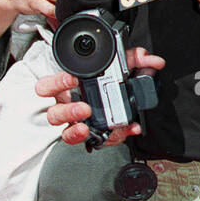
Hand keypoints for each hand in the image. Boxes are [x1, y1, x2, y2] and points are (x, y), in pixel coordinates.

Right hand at [37, 46, 167, 145]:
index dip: (56, 83)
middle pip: (54, 115)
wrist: (112, 97)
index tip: (72, 79)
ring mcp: (77, 124)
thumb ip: (133, 59)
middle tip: (84, 108)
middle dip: (68, 112)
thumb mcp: (117, 66)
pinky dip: (113, 137)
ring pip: (67, 133)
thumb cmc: (104, 80)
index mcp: (65, 89)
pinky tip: (126, 129)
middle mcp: (67, 107)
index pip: (46, 87)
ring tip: (88, 129)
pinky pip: (97, 141)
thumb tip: (152, 60)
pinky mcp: (93, 136)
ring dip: (76, 132)